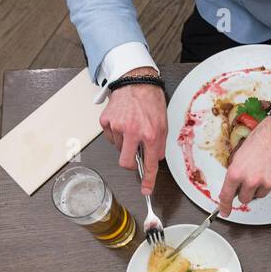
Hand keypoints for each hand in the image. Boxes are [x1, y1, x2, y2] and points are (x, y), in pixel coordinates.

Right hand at [99, 68, 165, 194]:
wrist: (136, 81)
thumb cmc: (150, 101)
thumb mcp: (163, 124)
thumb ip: (159, 144)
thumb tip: (155, 160)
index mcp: (151, 134)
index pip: (150, 164)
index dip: (148, 180)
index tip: (146, 190)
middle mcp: (133, 132)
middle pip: (126, 163)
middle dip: (130, 164)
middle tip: (133, 157)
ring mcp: (117, 127)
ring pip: (119, 148)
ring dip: (125, 143)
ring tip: (131, 126)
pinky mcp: (106, 121)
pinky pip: (110, 136)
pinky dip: (116, 133)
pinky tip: (122, 121)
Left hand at [217, 110, 270, 215]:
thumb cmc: (262, 137)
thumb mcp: (240, 153)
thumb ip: (237, 171)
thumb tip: (234, 183)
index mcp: (237, 172)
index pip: (227, 195)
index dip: (224, 206)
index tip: (224, 211)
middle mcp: (251, 180)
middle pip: (244, 199)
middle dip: (245, 191)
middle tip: (250, 179)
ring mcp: (267, 183)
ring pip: (260, 194)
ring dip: (260, 186)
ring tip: (265, 168)